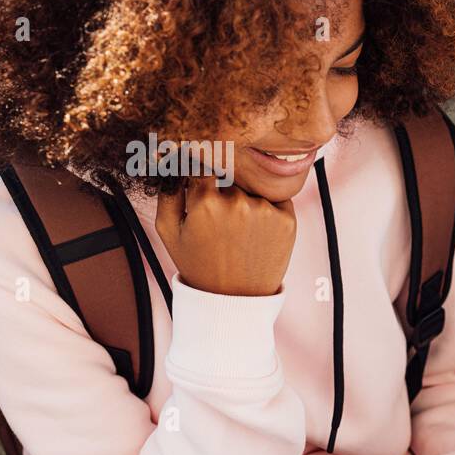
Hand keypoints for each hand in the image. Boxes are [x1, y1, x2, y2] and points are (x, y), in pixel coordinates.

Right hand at [156, 177, 296, 295]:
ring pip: (252, 188)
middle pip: (229, 177)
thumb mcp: (169, 230)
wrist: (234, 298)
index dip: (200, 174)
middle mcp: (237, 201)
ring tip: (238, 231)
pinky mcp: (287, 219)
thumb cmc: (197, 262)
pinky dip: (267, 208)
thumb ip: (167, 190)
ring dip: (245, 199)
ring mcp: (265, 210)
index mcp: (205, 201)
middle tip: (220, 220)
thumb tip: (170, 157)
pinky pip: (275, 198)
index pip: (202, 164)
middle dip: (222, 189)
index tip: (201, 186)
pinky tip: (256, 232)